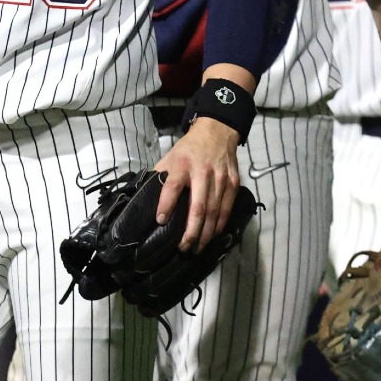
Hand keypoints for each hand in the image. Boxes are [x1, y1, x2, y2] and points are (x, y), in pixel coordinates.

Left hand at [153, 116, 241, 250]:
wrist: (217, 131)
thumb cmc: (188, 149)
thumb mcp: (170, 157)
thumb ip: (161, 176)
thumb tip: (147, 197)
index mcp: (182, 165)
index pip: (173, 186)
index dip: (166, 204)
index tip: (160, 221)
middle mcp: (203, 173)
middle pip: (198, 207)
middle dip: (191, 232)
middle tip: (184, 248)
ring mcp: (221, 179)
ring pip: (214, 212)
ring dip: (205, 234)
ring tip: (197, 248)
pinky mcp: (233, 183)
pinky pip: (226, 209)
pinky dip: (220, 225)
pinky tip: (212, 236)